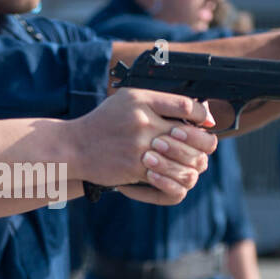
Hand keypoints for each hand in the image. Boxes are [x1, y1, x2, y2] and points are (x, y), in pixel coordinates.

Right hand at [75, 89, 216, 204]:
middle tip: (202, 147)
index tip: (204, 122)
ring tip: (189, 163)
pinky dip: (172, 178)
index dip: (201, 115)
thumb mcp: (128, 101)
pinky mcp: (134, 167)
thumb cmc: (104, 123)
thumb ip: (159, 102)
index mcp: (141, 100)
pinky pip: (166, 176)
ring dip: (191, 163)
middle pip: (190, 134)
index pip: (185, 105)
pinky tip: (172, 175)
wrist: (74, 147)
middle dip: (202, 143)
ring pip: (183, 158)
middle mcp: (142, 121)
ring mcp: (139, 146)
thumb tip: (196, 108)